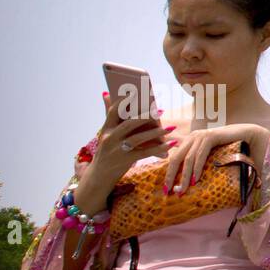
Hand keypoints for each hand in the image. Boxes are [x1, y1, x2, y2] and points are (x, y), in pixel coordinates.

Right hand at [77, 93, 173, 213]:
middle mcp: (109, 139)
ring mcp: (117, 150)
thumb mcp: (106, 134)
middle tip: (160, 110)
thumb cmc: (107, 151)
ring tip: (170, 128)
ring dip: (156, 133)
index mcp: (105, 130)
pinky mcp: (125, 161)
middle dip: (146, 116)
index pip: (113, 112)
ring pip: (138, 138)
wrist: (99, 176)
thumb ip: (109, 116)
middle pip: (129, 124)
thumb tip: (106, 93)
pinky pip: (145, 153)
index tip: (137, 93)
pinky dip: (159, 149)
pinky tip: (170, 144)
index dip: (125, 102)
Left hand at [163, 123, 265, 194]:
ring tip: (183, 190)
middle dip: (171, 176)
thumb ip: (205, 167)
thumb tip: (196, 185)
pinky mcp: (211, 136)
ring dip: (184, 176)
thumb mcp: (214, 158)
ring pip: (187, 159)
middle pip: (176, 159)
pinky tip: (196, 180)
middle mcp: (193, 137)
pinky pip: (200, 155)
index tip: (166, 189)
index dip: (169, 174)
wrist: (251, 137)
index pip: (174, 158)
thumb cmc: (234, 150)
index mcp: (190, 142)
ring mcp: (201, 136)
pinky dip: (197, 168)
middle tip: (169, 192)